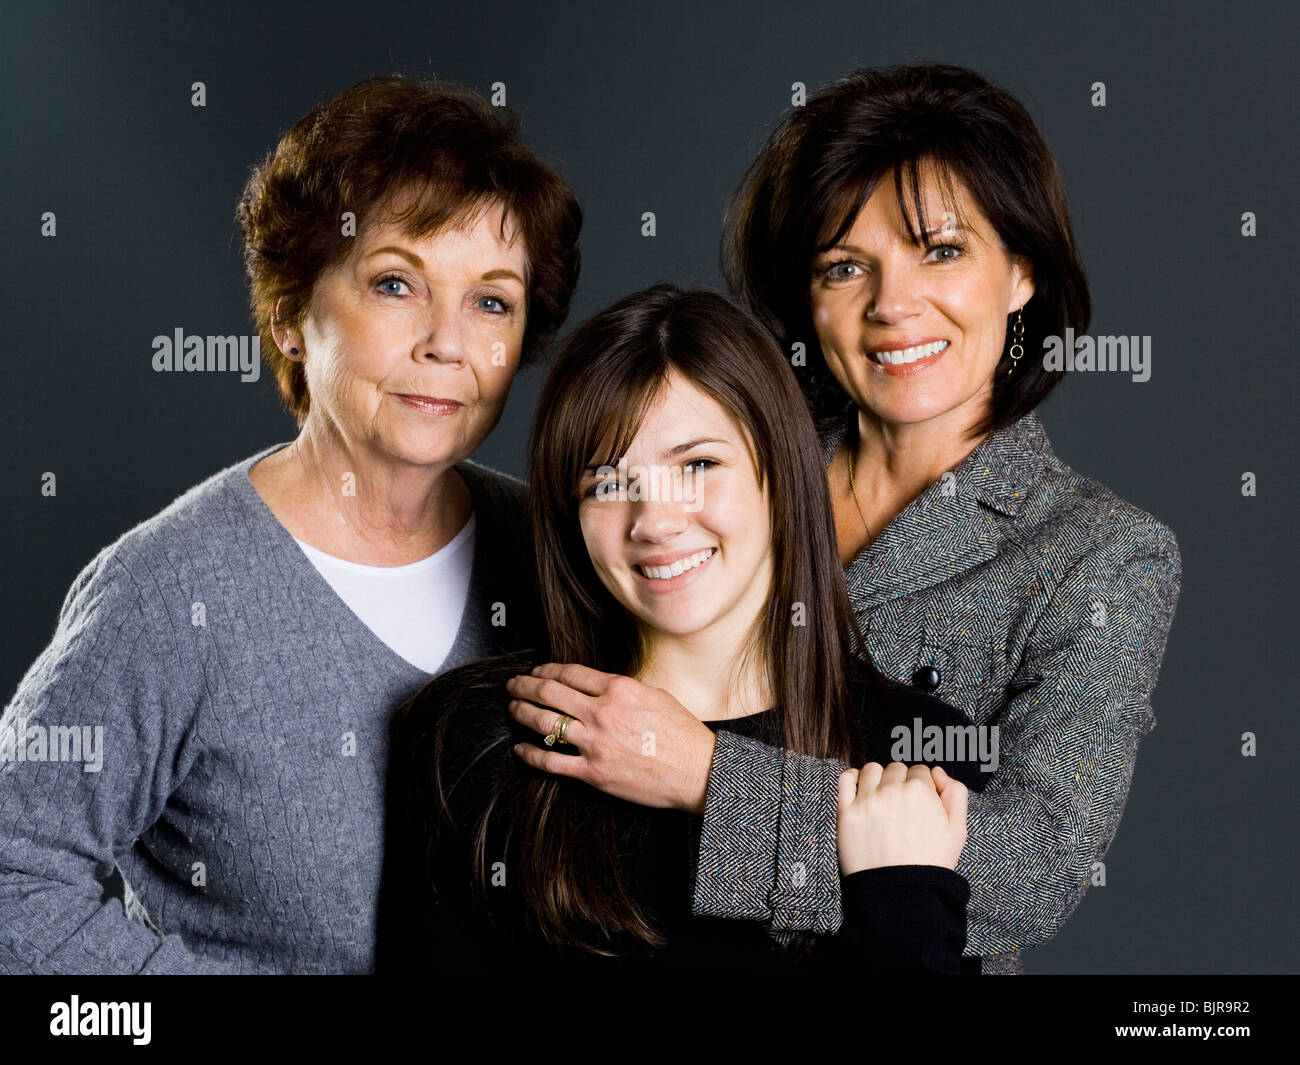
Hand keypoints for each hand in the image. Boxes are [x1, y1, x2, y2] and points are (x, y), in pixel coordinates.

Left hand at [505, 663, 717, 814]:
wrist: (697, 771)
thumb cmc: (682, 733)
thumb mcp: (654, 695)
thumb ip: (621, 689)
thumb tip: (595, 686)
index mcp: (619, 689)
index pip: (570, 673)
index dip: (546, 670)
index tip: (537, 671)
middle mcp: (602, 713)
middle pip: (549, 692)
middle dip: (525, 685)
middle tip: (513, 684)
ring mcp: (595, 743)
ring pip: (544, 722)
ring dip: (522, 712)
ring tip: (513, 708)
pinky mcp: (593, 773)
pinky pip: (550, 762)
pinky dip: (530, 754)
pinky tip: (521, 748)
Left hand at [836, 762, 967, 874]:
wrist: (901, 895)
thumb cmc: (930, 864)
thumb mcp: (958, 831)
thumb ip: (956, 794)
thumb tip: (938, 772)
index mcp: (921, 792)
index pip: (920, 771)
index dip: (922, 786)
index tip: (918, 801)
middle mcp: (892, 791)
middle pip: (896, 769)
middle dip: (901, 782)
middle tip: (902, 805)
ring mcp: (867, 801)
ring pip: (872, 769)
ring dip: (878, 778)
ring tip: (882, 798)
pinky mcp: (846, 812)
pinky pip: (846, 779)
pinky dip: (853, 778)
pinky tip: (860, 788)